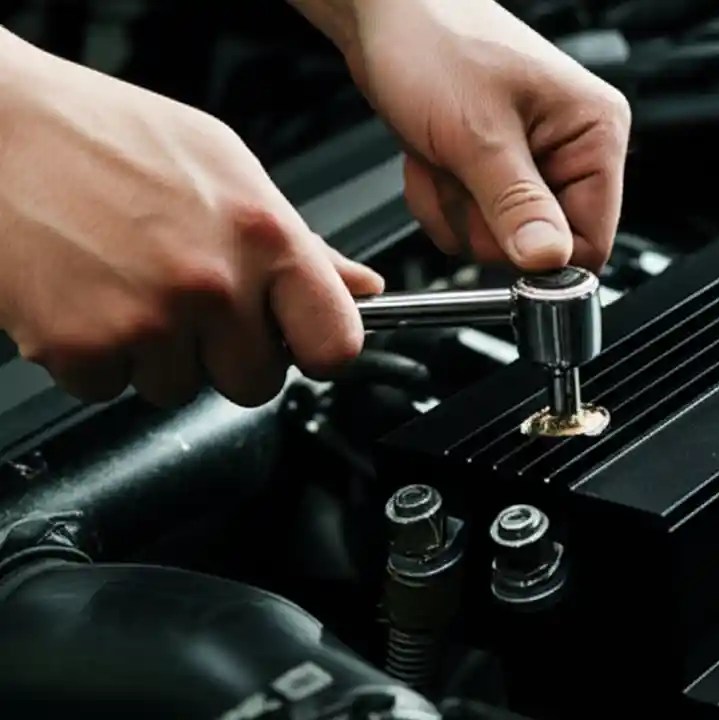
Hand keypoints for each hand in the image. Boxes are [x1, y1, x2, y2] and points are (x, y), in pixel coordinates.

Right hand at [0, 31, 383, 406]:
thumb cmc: (106, 136)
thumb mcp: (225, 166)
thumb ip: (299, 242)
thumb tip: (359, 286)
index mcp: (265, 235)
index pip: (337, 343)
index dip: (319, 349)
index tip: (302, 341)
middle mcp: (213, 283)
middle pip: (257, 383)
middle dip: (227, 355)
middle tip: (189, 302)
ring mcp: (149, 322)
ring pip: (180, 390)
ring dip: (156, 354)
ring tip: (126, 282)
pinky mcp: (82, 349)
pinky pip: (110, 389)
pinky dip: (95, 356)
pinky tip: (86, 296)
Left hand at [293, 0, 630, 270]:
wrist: (383, 14)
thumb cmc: (434, 43)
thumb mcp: (476, 135)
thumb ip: (516, 205)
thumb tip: (550, 261)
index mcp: (596, 132)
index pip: (592, 241)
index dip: (541, 255)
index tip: (497, 233)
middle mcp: (574, 147)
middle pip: (540, 246)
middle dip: (485, 221)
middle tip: (459, 171)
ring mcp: (535, 161)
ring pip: (500, 240)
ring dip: (456, 208)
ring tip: (444, 155)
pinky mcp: (498, 168)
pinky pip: (473, 222)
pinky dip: (442, 200)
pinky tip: (436, 159)